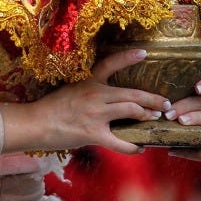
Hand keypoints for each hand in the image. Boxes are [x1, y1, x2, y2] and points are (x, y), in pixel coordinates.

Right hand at [36, 48, 172, 155]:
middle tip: (166, 103)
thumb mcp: (70, 91)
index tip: (144, 53)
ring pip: (131, 110)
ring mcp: (95, 113)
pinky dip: (133, 146)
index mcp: (88, 81)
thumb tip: (108, 99)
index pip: (110, 63)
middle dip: (153, 99)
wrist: (34, 123)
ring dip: (147, 115)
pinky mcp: (92, 132)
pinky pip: (120, 141)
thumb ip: (89, 92)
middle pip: (131, 93)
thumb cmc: (50, 108)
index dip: (128, 57)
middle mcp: (95, 94)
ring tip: (156, 119)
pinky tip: (140, 148)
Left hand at [164, 77, 200, 160]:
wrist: (193, 140)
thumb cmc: (176, 119)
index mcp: (199, 98)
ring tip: (180, 122)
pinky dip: (188, 152)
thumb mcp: (174, 108)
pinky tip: (172, 151)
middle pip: (200, 103)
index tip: (197, 88)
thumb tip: (143, 101)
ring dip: (193, 120)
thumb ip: (164, 103)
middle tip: (169, 114)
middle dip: (183, 107)